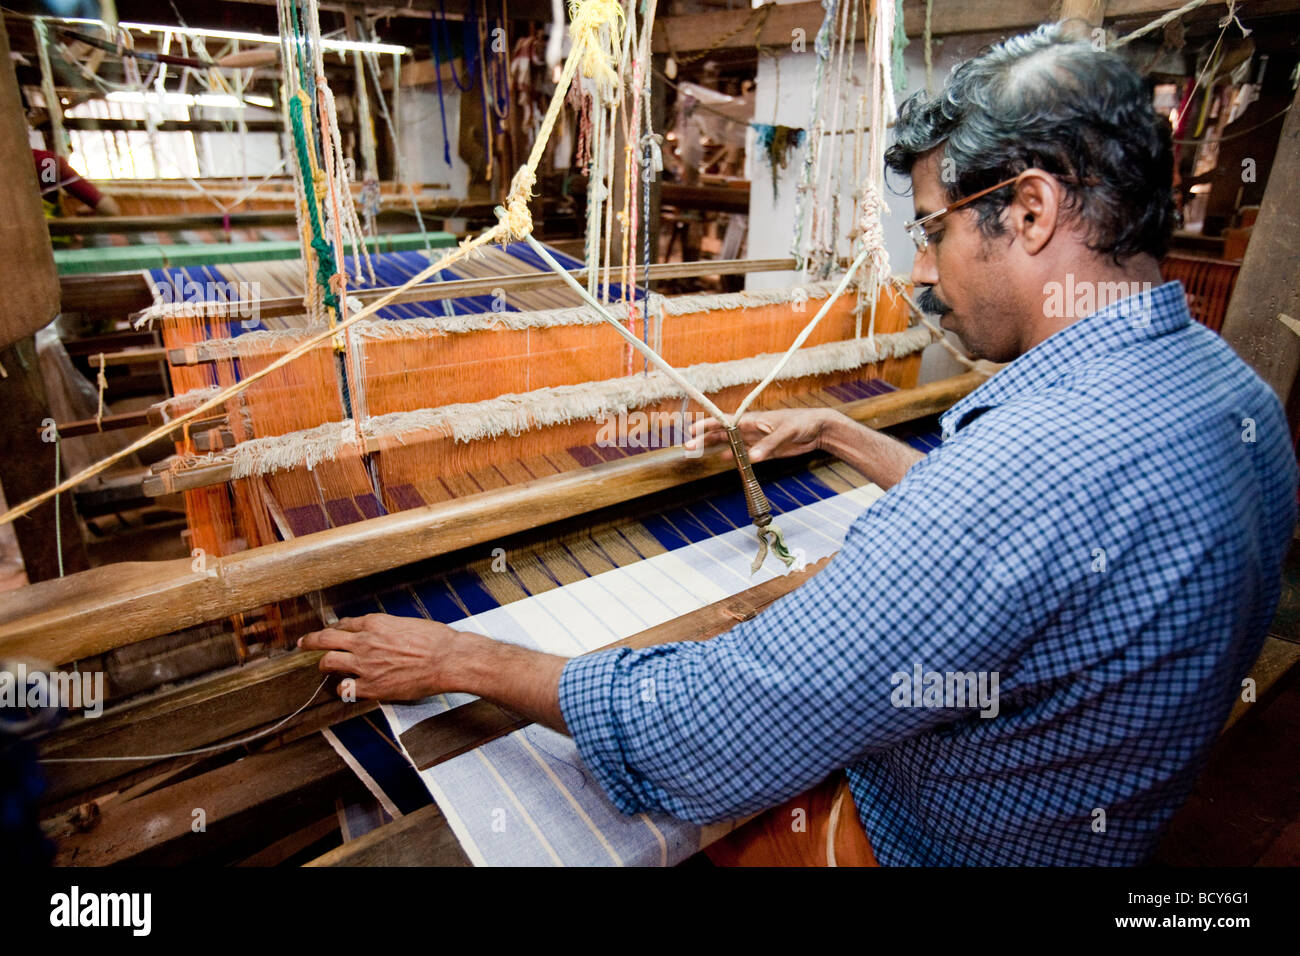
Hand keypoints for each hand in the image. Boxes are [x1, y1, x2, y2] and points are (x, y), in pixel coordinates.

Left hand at [298, 614, 471, 701]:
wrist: (447, 659)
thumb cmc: (435, 639)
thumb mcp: (407, 623)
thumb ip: (387, 628)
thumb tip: (380, 633)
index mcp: (374, 623)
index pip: (344, 623)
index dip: (335, 627)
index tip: (331, 630)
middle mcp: (364, 641)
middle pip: (325, 639)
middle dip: (311, 640)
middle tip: (304, 643)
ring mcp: (365, 665)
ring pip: (328, 662)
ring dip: (324, 664)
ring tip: (324, 667)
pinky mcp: (371, 686)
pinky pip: (344, 688)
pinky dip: (343, 688)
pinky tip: (346, 687)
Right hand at [685, 408, 836, 462]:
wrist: (818, 429)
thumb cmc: (802, 423)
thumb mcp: (785, 433)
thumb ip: (768, 445)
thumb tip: (751, 458)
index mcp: (753, 419)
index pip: (725, 421)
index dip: (709, 425)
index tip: (694, 429)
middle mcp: (751, 429)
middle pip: (722, 434)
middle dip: (704, 439)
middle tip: (687, 446)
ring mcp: (756, 440)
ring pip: (729, 444)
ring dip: (714, 448)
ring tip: (696, 453)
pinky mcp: (764, 450)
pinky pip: (743, 454)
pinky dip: (732, 457)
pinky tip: (722, 460)